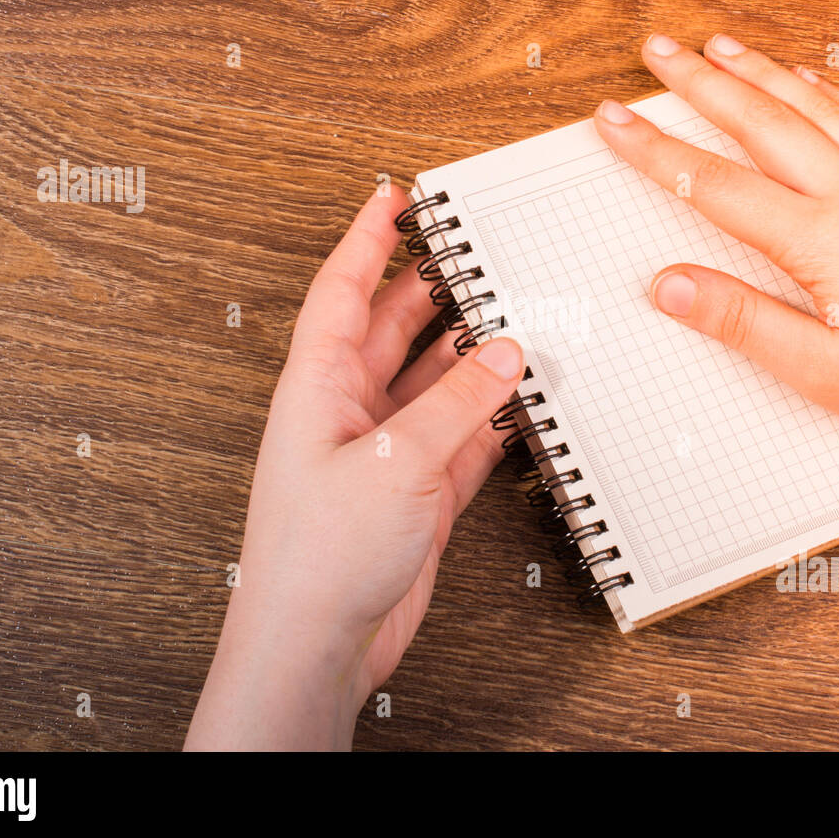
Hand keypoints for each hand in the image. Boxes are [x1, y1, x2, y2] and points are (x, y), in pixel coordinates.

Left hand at [185, 187, 523, 749]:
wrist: (320, 641)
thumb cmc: (319, 555)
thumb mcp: (397, 461)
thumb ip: (458, 404)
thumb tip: (504, 354)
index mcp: (319, 386)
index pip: (341, 291)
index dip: (365, 239)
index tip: (391, 197)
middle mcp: (348, 411)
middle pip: (393, 330)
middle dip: (431, 292)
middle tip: (476, 257)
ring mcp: (384, 452)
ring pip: (434, 383)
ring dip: (472, 358)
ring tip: (516, 323)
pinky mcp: (414, 491)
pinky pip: (459, 437)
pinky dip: (489, 419)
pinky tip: (519, 402)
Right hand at [593, 32, 838, 463]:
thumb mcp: (828, 375)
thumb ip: (745, 324)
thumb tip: (672, 287)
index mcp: (827, 243)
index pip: (718, 186)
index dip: (657, 151)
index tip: (617, 121)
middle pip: (763, 124)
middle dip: (701, 84)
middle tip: (658, 54)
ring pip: (817, 111)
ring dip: (761, 74)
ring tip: (719, 48)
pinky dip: (833, 94)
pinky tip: (814, 82)